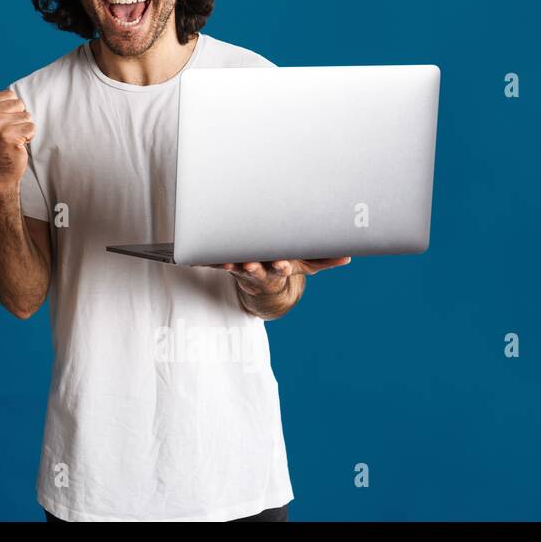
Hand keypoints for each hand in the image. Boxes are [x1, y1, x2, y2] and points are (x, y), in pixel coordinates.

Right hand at [0, 90, 35, 191]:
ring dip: (24, 128)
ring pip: (27, 116)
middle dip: (19, 118)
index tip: (4, 123)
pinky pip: (32, 127)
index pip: (10, 94)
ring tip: (13, 139)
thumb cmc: (0, 141)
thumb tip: (17, 92)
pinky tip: (18, 144)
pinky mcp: (8, 136)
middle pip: (19, 104)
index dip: (12, 109)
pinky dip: (29, 136)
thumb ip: (2, 103)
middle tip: (9, 133)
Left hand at [206, 257, 351, 294]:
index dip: (280, 266)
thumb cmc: (285, 266)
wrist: (262, 286)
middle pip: (254, 269)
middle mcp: (258, 270)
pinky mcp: (222, 263)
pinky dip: (202, 259)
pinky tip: (192, 255)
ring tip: (218, 259)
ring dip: (223, 263)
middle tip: (248, 263)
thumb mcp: (306, 264)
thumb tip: (348, 256)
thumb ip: (325, 260)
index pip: (280, 268)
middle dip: (251, 266)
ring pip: (230, 265)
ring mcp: (239, 267)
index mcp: (277, 269)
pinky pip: (210, 261)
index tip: (280, 264)